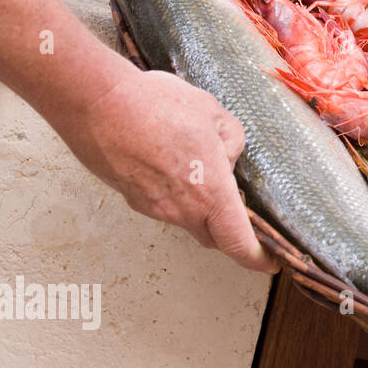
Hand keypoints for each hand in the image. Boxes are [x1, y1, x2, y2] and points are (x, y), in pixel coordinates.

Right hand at [54, 68, 276, 273]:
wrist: (97, 103)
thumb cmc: (157, 106)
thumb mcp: (215, 115)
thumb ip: (232, 143)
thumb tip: (226, 160)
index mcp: (210, 193)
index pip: (237, 242)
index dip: (257, 259)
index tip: (270, 264)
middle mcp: (181, 210)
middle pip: (212, 234)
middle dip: (228, 229)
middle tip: (237, 207)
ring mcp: (152, 207)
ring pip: (185, 216)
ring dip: (197, 201)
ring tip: (193, 161)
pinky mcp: (130, 197)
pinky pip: (162, 202)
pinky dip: (172, 190)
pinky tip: (168, 158)